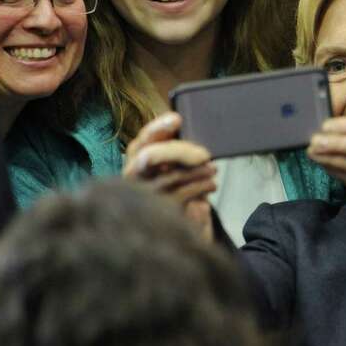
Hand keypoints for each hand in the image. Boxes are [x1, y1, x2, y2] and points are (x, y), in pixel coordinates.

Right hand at [123, 112, 215, 238]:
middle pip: (148, 156)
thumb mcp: (177, 167)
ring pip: (168, 176)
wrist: (178, 226)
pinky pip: (179, 195)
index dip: (158, 128)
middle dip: (178, 150)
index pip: (142, 141)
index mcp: (137, 161)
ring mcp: (143, 196)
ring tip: (213, 169)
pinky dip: (199, 187)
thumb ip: (177, 152)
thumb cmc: (178, 187)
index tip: (177, 119)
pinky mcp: (157, 213)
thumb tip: (188, 132)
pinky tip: (211, 184)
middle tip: (204, 154)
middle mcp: (133, 177)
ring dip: (196, 171)